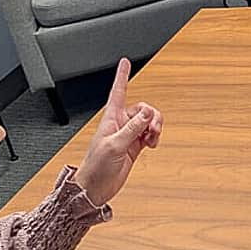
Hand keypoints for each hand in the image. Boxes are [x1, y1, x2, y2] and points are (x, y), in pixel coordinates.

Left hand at [74, 58, 162, 205]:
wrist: (95, 187)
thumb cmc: (96, 166)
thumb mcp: (114, 145)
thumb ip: (132, 128)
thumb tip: (146, 113)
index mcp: (110, 119)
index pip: (117, 92)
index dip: (122, 76)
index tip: (125, 62)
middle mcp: (120, 124)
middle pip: (142, 108)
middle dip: (151, 116)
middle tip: (151, 129)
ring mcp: (128, 135)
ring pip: (148, 121)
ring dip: (155, 127)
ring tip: (152, 138)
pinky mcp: (134, 146)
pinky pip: (149, 134)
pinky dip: (154, 137)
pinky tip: (151, 144)